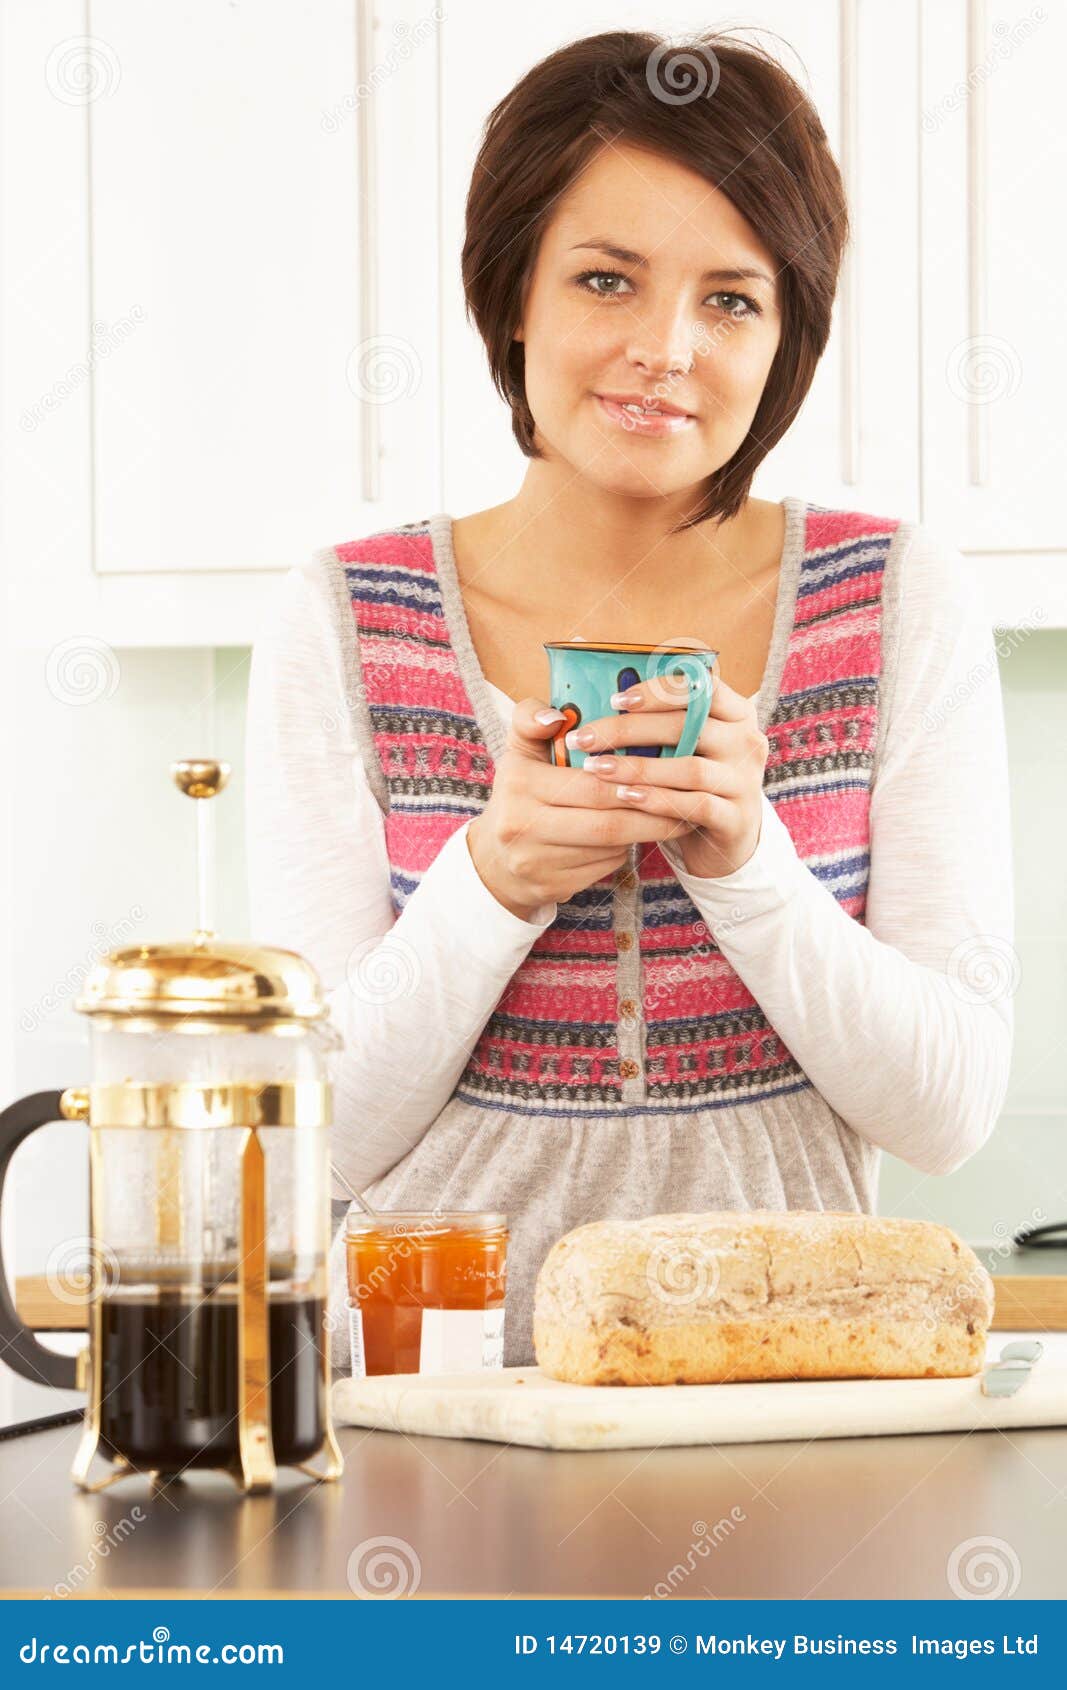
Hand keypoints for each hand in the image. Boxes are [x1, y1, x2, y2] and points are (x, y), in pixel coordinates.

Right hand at [466, 696, 706, 919]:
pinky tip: (635, 839)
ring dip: (642, 834)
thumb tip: (556, 715)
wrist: (495, 858)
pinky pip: (602, 868)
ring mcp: (535, 862)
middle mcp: (522, 826)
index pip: (591, 785)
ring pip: (609, 849)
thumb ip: (531, 719)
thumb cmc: (519, 795)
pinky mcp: (549, 887)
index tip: (668, 775)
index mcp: (519, 784)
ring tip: (671, 819)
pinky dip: (623, 852)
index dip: (633, 782)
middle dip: (651, 815)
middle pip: (606, 824)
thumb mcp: (519, 752)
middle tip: (683, 804)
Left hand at [567, 673, 768, 878]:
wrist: (727, 836)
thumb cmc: (693, 781)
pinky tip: (625, 797)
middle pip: (688, 726)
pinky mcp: (736, 817)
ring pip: (691, 768)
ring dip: (639, 768)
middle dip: (630, 730)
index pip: (702, 687)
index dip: (658, 691)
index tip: (615, 700)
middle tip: (585, 738)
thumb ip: (659, 721)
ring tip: (597, 768)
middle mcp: (746, 742)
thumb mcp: (686, 745)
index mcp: (736, 713)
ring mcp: (745, 781)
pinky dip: (658, 800)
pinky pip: (695, 805)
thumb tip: (600, 703)